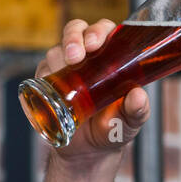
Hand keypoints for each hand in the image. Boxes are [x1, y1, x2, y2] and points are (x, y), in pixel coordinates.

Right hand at [35, 19, 150, 163]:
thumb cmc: (114, 128)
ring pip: (57, 49)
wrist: (89, 151)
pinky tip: (48, 83)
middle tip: (76, 55)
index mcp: (111, 57)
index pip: (104, 31)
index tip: (95, 42)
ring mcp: (66, 68)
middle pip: (77, 31)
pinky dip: (44, 74)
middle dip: (74, 38)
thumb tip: (138, 96)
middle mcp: (88, 57)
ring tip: (66, 70)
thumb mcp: (130, 122)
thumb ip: (137, 111)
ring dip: (59, 55)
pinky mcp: (49, 82)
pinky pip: (42, 70)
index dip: (98, 30)